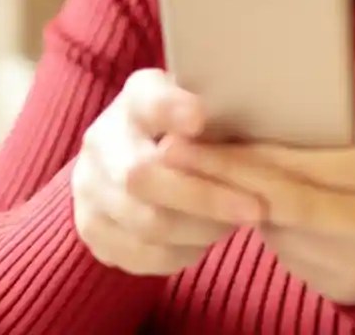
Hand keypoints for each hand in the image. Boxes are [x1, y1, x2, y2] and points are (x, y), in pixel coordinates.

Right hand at [71, 69, 262, 275]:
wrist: (123, 163)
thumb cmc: (185, 134)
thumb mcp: (200, 108)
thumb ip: (221, 111)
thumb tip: (265, 117)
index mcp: (134, 101)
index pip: (146, 100)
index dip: (170, 109)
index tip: (200, 119)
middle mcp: (101, 142)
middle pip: (142, 175)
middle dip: (204, 196)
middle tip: (256, 209)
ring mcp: (89, 189)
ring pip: (147, 222)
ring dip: (200, 230)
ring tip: (233, 225)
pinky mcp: (92, 230)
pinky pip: (141, 254)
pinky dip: (181, 252)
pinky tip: (202, 241)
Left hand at [161, 124, 354, 303]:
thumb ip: (329, 142)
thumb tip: (253, 123)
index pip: (301, 167)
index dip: (243, 153)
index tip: (192, 133)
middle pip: (282, 202)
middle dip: (221, 177)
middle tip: (169, 154)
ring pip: (277, 230)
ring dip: (234, 202)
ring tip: (192, 173)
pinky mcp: (341, 288)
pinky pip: (285, 252)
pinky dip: (259, 225)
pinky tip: (236, 203)